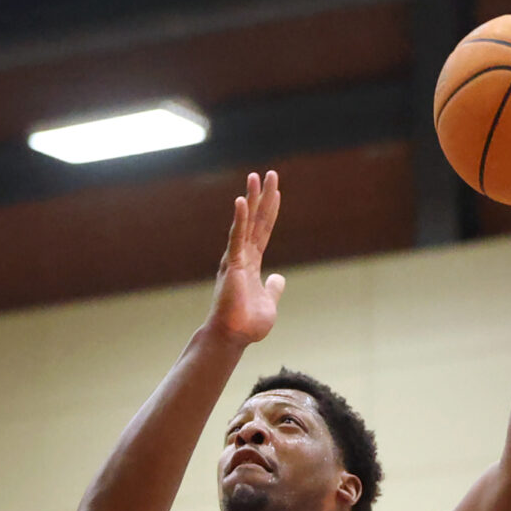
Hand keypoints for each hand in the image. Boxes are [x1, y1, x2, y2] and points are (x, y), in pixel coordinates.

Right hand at [204, 171, 286, 345]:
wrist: (233, 337)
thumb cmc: (247, 324)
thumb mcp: (269, 303)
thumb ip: (273, 288)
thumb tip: (279, 278)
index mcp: (251, 264)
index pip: (263, 231)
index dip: (270, 211)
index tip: (275, 191)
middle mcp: (242, 256)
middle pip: (256, 220)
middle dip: (263, 196)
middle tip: (269, 173)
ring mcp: (236, 259)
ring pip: (246, 223)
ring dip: (251, 199)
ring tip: (255, 176)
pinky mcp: (232, 265)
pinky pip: (237, 237)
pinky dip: (240, 219)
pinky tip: (243, 201)